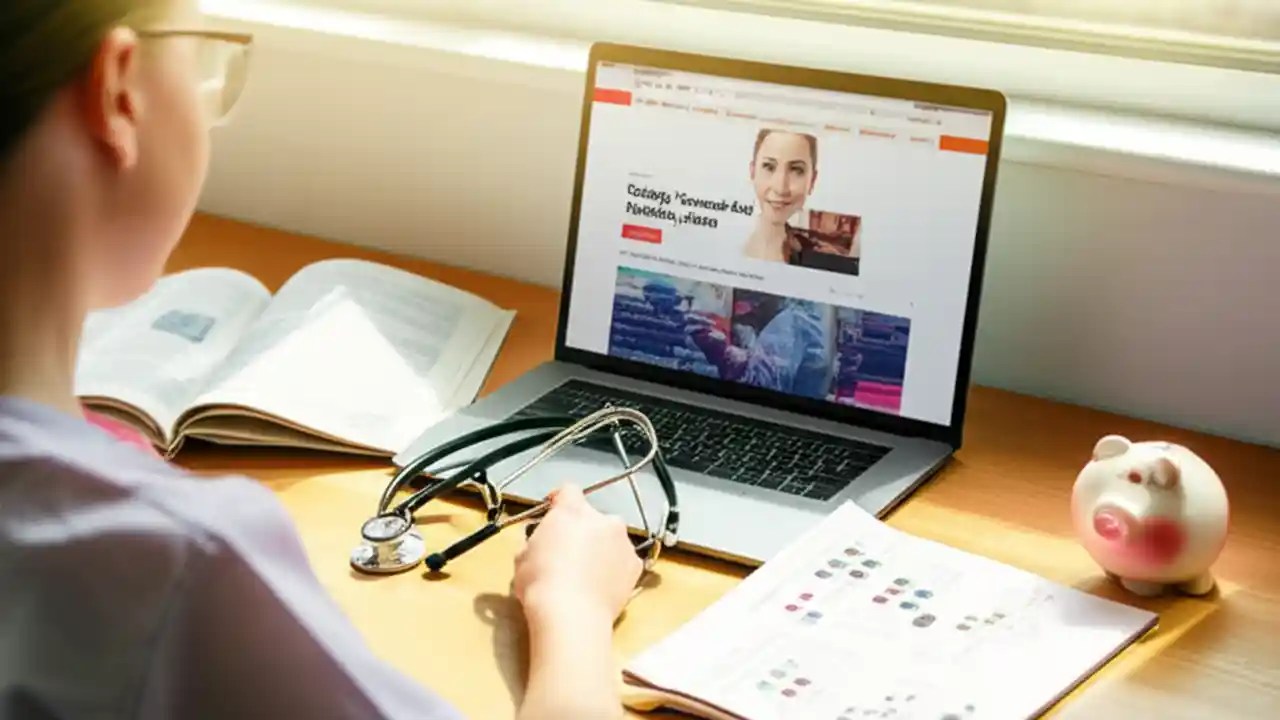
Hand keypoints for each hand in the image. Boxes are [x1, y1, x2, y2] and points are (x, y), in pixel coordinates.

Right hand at [514, 485, 643, 627]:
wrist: (572, 614)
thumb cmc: (540, 583)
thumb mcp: (523, 556)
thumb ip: (537, 540)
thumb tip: (543, 544)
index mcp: (572, 511)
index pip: (568, 490)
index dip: (559, 500)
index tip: (553, 512)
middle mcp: (603, 519)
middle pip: (592, 516)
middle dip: (582, 529)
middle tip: (570, 552)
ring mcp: (623, 542)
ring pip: (611, 538)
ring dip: (601, 547)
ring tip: (588, 573)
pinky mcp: (635, 565)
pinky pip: (623, 560)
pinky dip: (615, 568)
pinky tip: (602, 585)